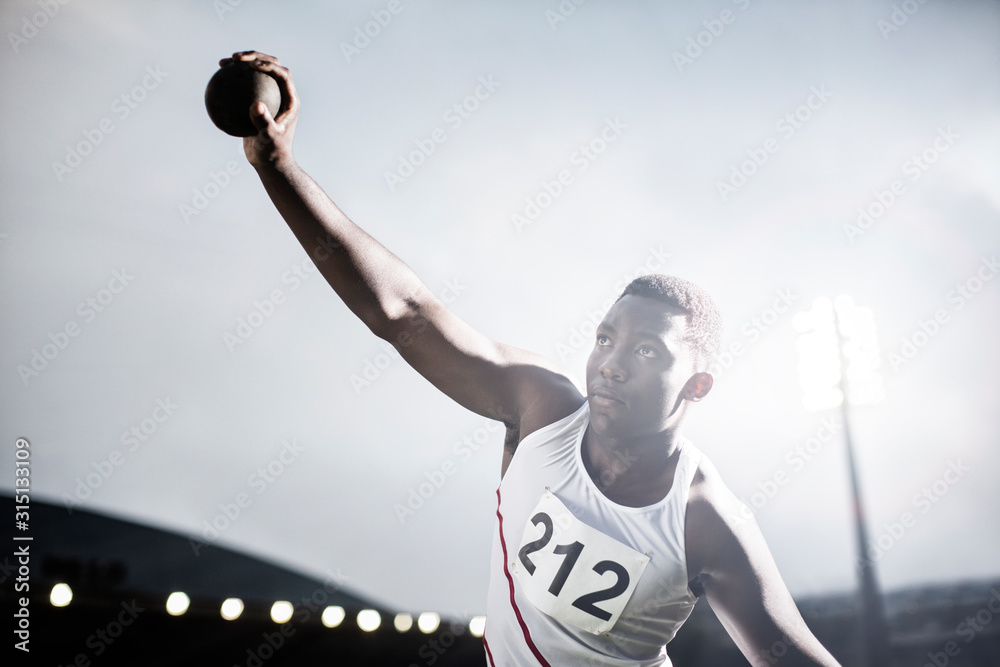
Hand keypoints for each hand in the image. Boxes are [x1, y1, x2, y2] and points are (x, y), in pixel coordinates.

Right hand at [219, 51, 298, 169]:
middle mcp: (282, 95)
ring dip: (241, 65)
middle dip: (254, 56)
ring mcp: (269, 98)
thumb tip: (256, 105)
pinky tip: (216, 81)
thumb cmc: (272, 152)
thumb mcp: (268, 138)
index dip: (269, 64)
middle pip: (270, 67)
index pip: (282, 74)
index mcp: (290, 100)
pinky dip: (231, 82)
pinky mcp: (256, 103)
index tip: (252, 64)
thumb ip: (264, 121)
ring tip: (223, 63)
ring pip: (256, 75)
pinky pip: (243, 88)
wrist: (269, 162)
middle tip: (235, 58)